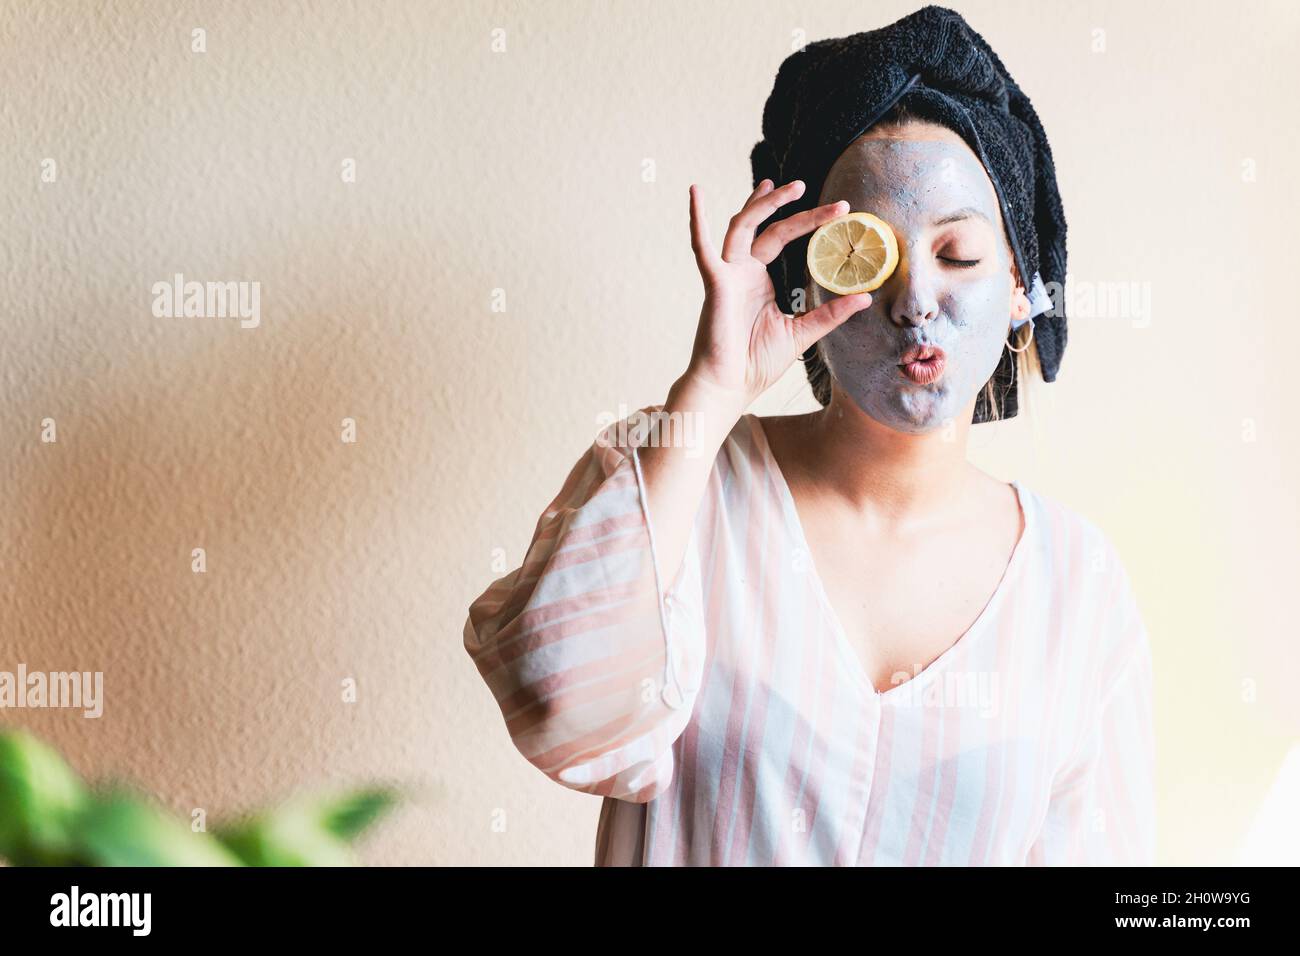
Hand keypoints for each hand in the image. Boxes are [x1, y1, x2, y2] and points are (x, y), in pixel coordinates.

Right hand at [683, 178, 871, 407]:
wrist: (731, 386)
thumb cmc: (757, 363)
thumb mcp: (804, 332)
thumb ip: (831, 313)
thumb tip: (865, 297)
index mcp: (759, 281)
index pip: (782, 238)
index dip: (807, 221)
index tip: (837, 210)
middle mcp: (742, 272)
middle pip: (766, 226)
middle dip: (786, 205)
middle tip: (808, 184)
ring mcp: (726, 275)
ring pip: (742, 226)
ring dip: (760, 204)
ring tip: (783, 185)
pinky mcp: (715, 283)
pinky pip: (702, 247)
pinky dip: (697, 220)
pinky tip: (695, 192)